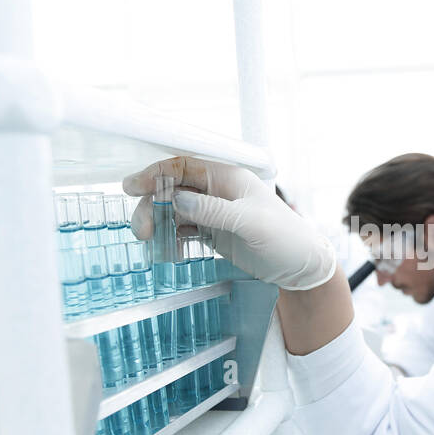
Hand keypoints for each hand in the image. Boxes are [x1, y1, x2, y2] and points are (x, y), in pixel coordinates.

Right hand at [123, 157, 337, 290]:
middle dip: (153, 207)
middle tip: (142, 231)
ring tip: (152, 245)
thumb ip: (214, 211)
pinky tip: (168, 254)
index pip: (183, 167)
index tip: (131, 187)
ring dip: (158, 225)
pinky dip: (171, 240)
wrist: (302, 267)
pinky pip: (183, 231)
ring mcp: (214, 211)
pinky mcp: (214, 232)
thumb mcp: (251, 223)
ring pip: (174, 212)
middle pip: (172, 190)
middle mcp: (217, 191)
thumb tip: (178, 200)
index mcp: (227, 178)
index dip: (155, 174)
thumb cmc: (285, 238)